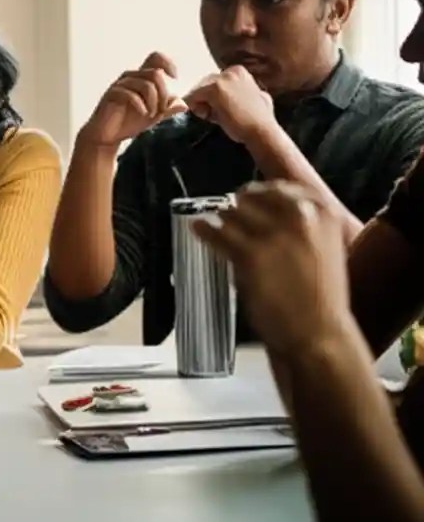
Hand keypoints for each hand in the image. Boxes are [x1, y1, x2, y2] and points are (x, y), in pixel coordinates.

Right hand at [79, 52, 186, 147]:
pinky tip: (143, 114)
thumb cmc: (128, 122)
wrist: (107, 136)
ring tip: (152, 115)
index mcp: (140, 77)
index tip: (174, 79)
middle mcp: (130, 77)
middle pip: (155, 73)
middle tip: (162, 110)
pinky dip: (141, 106)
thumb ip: (167, 109)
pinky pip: (131, 94)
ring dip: (154, 102)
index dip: (168, 64)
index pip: (155, 57)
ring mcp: (120, 85)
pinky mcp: (111, 95)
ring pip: (146, 84)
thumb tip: (183, 105)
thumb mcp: (154, 116)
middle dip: (163, 93)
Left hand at [183, 66, 276, 143]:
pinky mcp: (213, 89)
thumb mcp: (254, 98)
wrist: (262, 130)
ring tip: (215, 117)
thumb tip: (231, 96)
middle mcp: (230, 71)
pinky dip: (196, 109)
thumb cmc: (259, 120)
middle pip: (204, 85)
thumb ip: (241, 92)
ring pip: (197, 91)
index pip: (214, 83)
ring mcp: (221, 78)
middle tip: (216, 115)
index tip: (222, 110)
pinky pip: (191, 98)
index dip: (213, 98)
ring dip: (201, 105)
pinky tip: (210, 117)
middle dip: (205, 100)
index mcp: (239, 71)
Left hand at [192, 181, 352, 355]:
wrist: (318, 334)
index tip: (252, 201)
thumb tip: (264, 208)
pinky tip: (199, 230)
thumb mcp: (323, 247)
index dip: (261, 196)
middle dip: (240, 207)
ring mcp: (272, 234)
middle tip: (234, 220)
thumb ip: (300, 225)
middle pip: (252, 196)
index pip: (280, 187)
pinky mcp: (248, 254)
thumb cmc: (320, 297)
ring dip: (223, 222)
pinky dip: (204, 231)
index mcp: (321, 211)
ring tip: (221, 231)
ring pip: (231, 213)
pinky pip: (215, 233)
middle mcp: (299, 215)